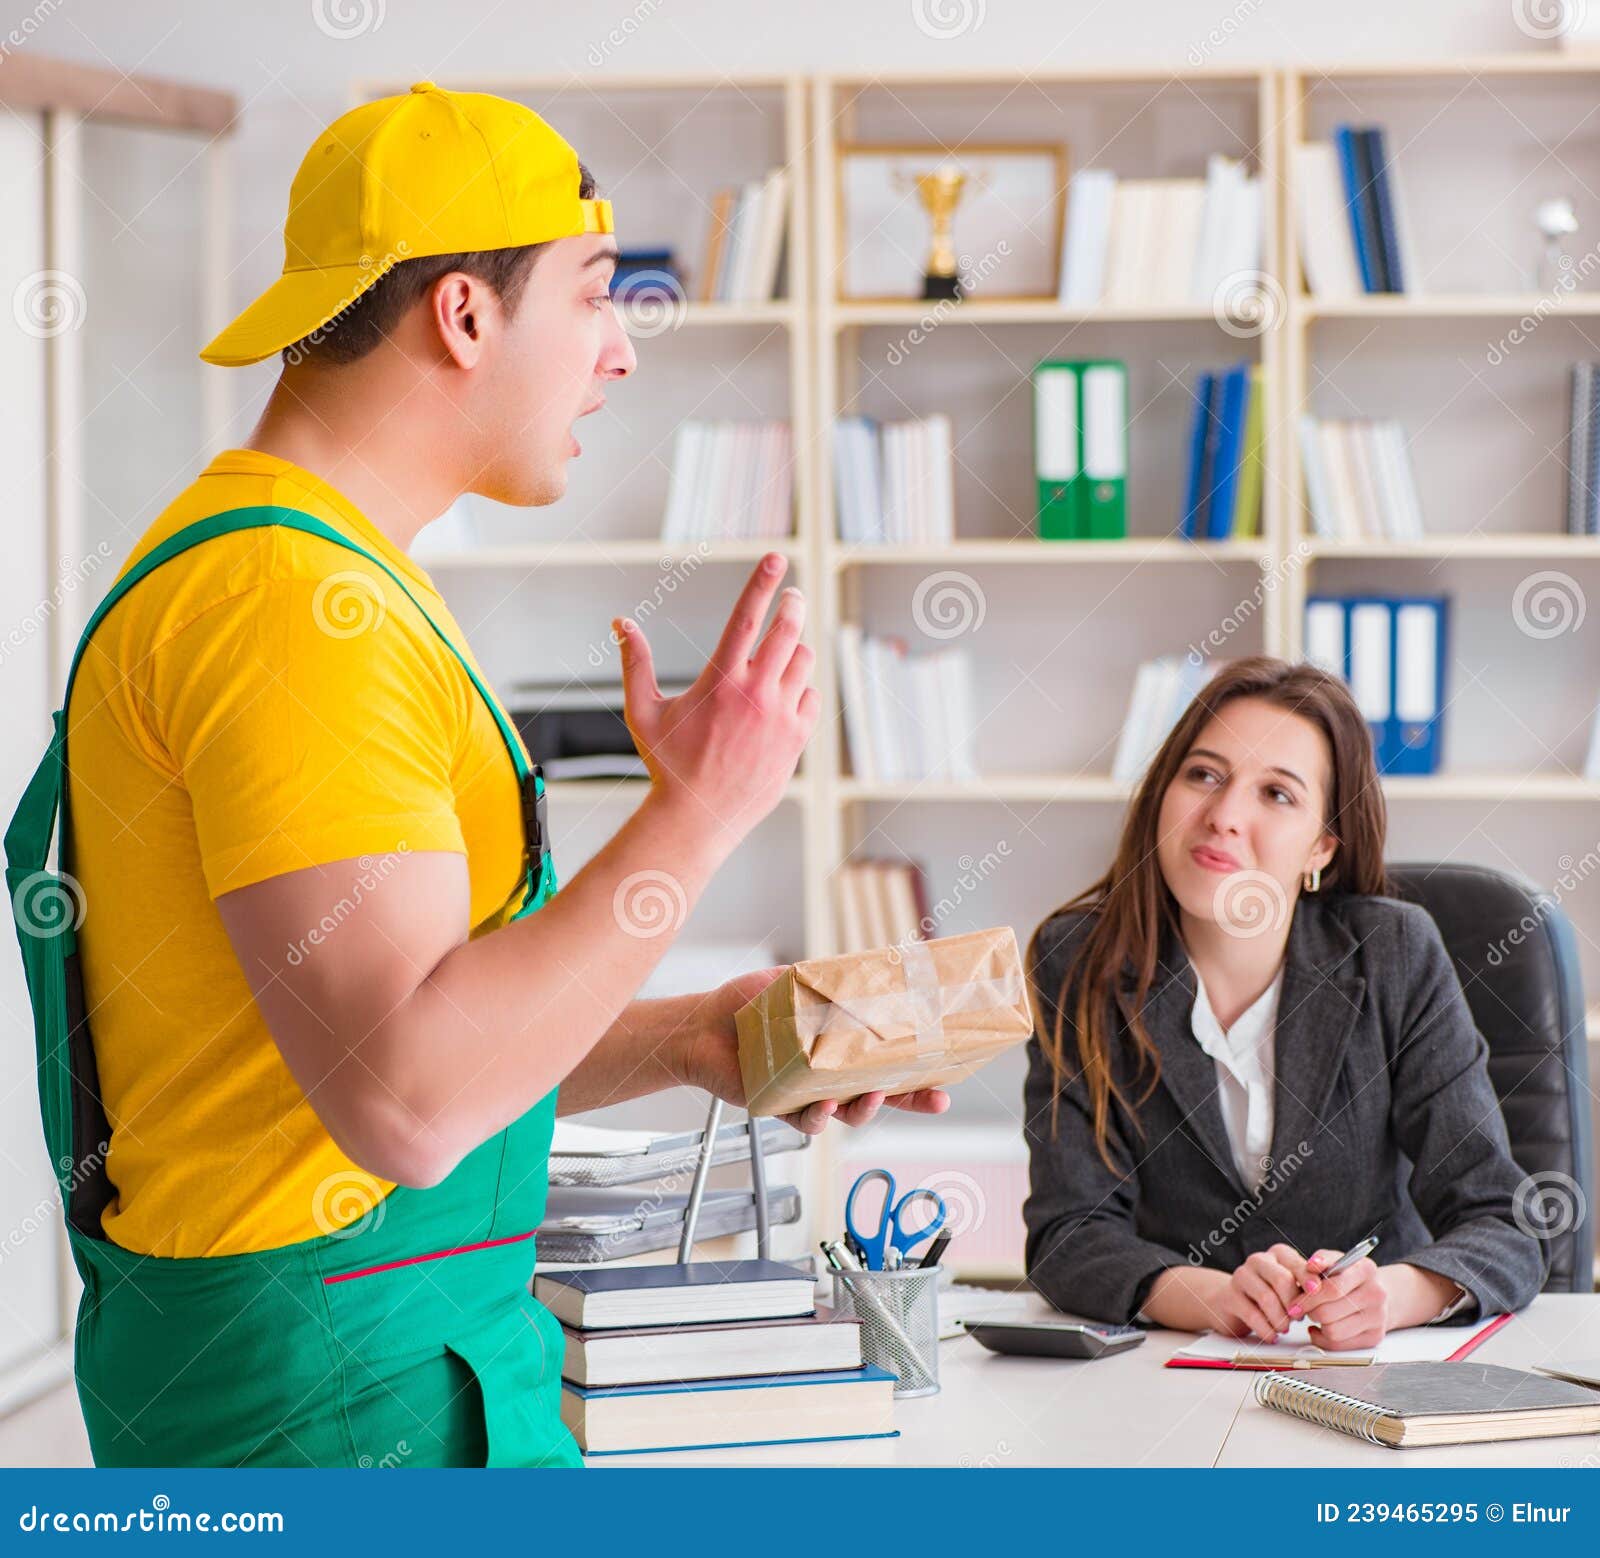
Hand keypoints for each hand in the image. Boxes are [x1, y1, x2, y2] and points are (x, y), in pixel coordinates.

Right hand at [616, 554, 817, 857]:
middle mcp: (756, 693)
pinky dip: (802, 688)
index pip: (747, 617)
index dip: (763, 582)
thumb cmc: (667, 764)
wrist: (699, 817)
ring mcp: (781, 716)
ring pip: (803, 661)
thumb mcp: (643, 712)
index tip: (778, 557)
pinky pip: (811, 696)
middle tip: (792, 595)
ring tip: (783, 651)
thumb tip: (620, 622)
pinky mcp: (797, 739)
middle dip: (792, 603)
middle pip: (787, 629)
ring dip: (795, 648)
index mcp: (721, 680)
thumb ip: (634, 663)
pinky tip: (786, 694)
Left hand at [674, 965, 951, 1135]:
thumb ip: (835, 980)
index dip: (919, 1076)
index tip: (947, 1082)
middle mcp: (829, 1074)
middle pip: (880, 1094)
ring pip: (847, 1113)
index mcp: (840, 1047)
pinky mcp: (780, 1107)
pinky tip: (822, 1105)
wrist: (702, 1022)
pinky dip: (817, 1116)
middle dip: (911, 1100)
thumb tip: (875, 967)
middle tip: (935, 1099)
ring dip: (865, 1109)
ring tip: (870, 1096)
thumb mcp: (798, 980)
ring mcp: (807, 1093)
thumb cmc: (749, 1003)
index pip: (888, 1064)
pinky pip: (806, 1121)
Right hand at [1217, 1244, 1309, 1341]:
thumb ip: (1306, 1287)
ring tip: (1284, 1328)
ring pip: (1267, 1298)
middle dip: (1294, 1304)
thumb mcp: (1290, 1286)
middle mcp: (1258, 1261)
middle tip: (1299, 1318)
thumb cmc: (1269, 1293)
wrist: (1231, 1301)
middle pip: (1282, 1280)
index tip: (1317, 1292)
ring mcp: (1241, 1277)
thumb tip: (1326, 1294)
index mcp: (1277, 1254)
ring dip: (1281, 1319)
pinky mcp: (1229, 1296)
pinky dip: (1266, 1330)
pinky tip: (1272, 1335)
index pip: (1296, 1264)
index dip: (1308, 1279)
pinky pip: (1252, 1315)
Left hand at [1294, 1247, 1389, 1349]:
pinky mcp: (1375, 1337)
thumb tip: (1311, 1265)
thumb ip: (1320, 1260)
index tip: (1294, 1302)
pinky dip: (1323, 1338)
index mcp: (1365, 1270)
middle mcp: (1376, 1294)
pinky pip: (1339, 1344)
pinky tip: (1321, 1327)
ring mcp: (1378, 1317)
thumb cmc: (1346, 1274)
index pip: (1332, 1288)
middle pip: (1329, 1312)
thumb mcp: (1334, 1260)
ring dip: (1317, 1324)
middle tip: (1301, 1308)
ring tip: (1315, 1314)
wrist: (1374, 1291)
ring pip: (1333, 1331)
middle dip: (1309, 1311)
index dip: (1309, 1297)